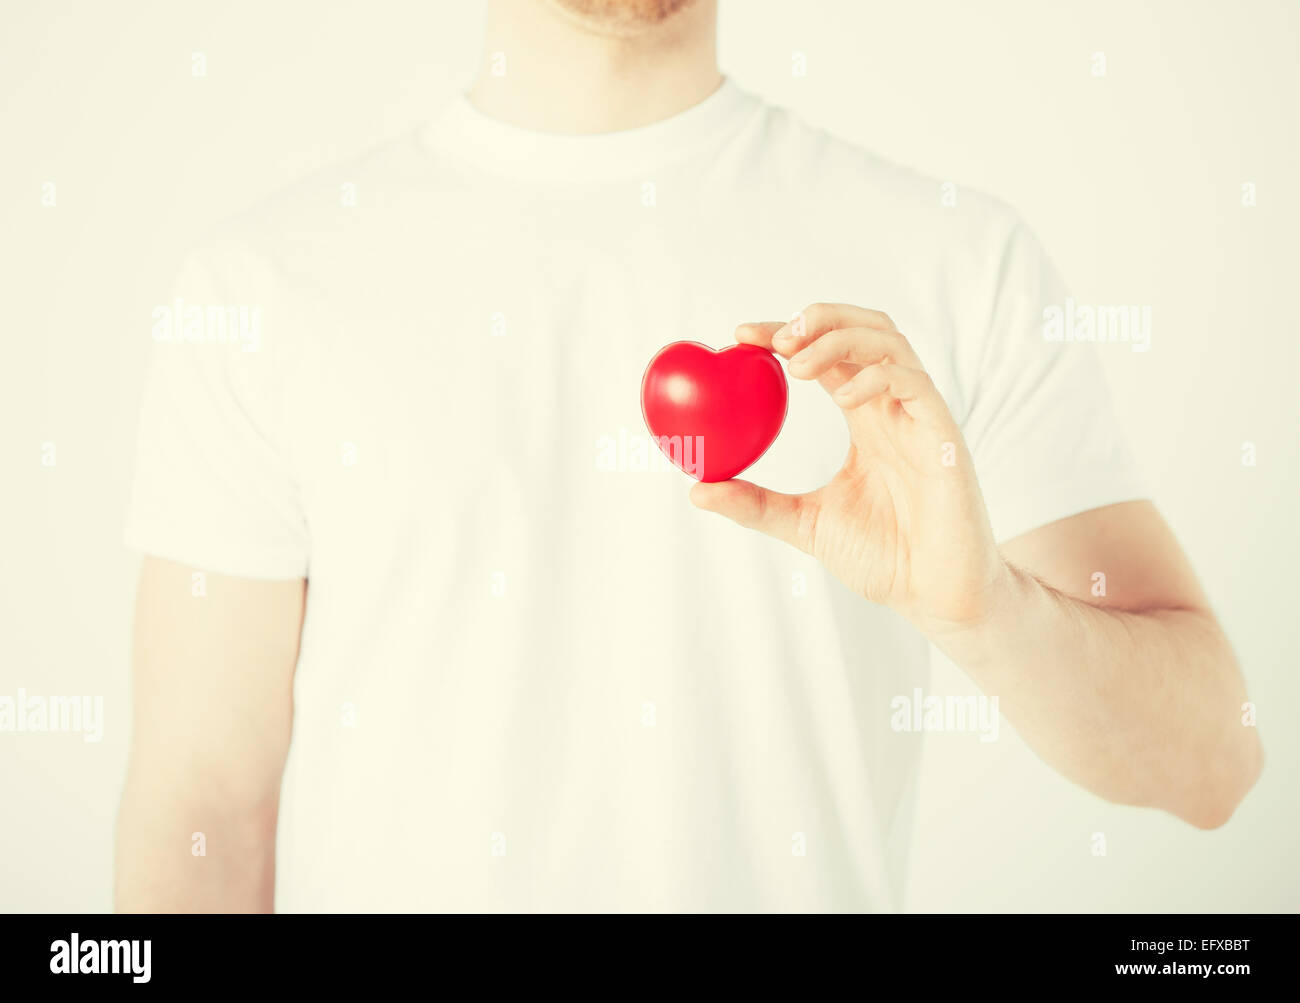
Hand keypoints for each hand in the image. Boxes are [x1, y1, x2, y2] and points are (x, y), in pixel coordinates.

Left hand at [691, 303, 1009, 635]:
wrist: (934, 595)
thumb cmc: (884, 559)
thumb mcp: (805, 524)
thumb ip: (756, 504)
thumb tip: (697, 489)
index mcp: (866, 418)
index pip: (826, 355)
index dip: (786, 334)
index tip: (741, 336)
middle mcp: (894, 408)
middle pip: (865, 329)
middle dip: (819, 319)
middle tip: (773, 338)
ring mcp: (922, 418)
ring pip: (890, 343)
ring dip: (840, 339)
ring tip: (796, 364)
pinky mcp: (945, 436)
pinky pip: (914, 384)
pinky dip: (874, 378)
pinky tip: (842, 397)